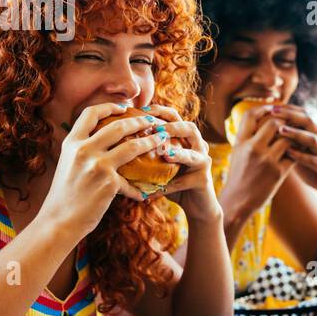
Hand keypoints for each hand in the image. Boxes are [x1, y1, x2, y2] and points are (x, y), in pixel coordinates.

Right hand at [40, 103, 167, 236]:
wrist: (59, 221)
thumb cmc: (64, 195)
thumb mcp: (67, 164)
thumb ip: (82, 150)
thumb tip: (102, 140)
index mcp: (71, 143)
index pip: (90, 114)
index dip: (109, 106)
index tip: (124, 107)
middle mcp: (83, 150)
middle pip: (118, 126)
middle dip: (139, 121)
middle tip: (152, 121)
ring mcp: (97, 165)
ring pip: (132, 146)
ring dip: (151, 141)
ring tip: (162, 139)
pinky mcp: (109, 183)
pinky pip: (131, 181)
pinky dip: (138, 188)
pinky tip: (145, 192)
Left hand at [138, 104, 220, 221]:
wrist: (196, 204)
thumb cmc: (174, 181)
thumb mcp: (159, 164)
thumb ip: (145, 153)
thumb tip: (113, 148)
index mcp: (185, 138)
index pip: (174, 116)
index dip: (159, 111)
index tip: (142, 110)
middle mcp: (198, 146)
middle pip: (189, 128)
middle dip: (172, 127)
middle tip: (155, 129)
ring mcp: (203, 163)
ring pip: (193, 153)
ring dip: (178, 152)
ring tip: (164, 153)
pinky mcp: (203, 180)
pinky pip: (184, 181)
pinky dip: (168, 185)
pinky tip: (153, 190)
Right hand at [220, 105, 294, 223]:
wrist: (238, 202)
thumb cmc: (239, 176)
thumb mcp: (237, 153)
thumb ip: (248, 136)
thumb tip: (263, 119)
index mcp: (240, 142)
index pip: (251, 115)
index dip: (264, 108)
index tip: (275, 108)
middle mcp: (252, 148)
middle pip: (274, 122)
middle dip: (286, 121)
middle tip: (293, 123)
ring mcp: (266, 160)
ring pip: (288, 137)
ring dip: (296, 136)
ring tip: (299, 136)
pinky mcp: (278, 173)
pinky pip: (295, 155)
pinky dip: (300, 151)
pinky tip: (302, 151)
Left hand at [271, 106, 316, 205]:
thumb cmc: (313, 170)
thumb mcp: (300, 153)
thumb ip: (288, 142)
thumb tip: (266, 131)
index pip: (303, 114)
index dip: (287, 109)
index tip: (270, 106)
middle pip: (309, 121)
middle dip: (290, 115)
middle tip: (273, 112)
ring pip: (313, 139)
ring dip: (296, 133)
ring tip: (280, 130)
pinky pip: (315, 161)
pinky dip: (302, 156)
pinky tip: (288, 153)